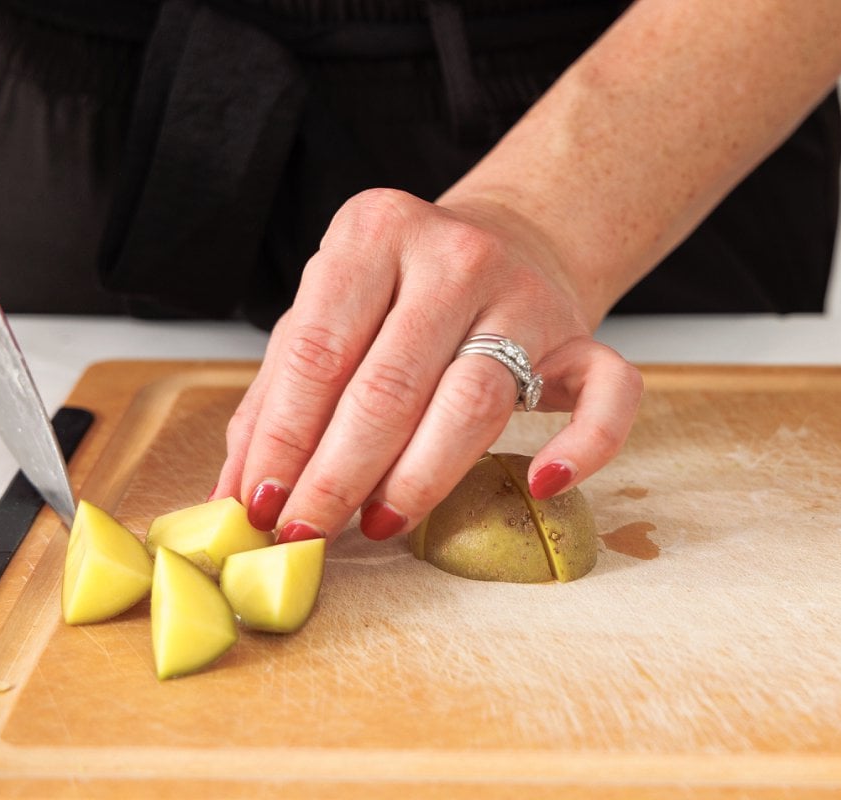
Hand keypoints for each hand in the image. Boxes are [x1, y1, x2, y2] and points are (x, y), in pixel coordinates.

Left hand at [213, 188, 642, 541]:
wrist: (510, 240)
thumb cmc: (403, 291)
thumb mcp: (331, 313)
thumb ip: (279, 397)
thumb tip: (234, 496)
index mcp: (374, 233)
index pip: (318, 351)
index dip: (284, 439)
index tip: (261, 506)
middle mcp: (454, 255)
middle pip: (390, 384)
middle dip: (338, 474)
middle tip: (307, 533)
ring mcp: (527, 295)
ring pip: (476, 401)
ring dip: (421, 476)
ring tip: (380, 522)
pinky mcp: (585, 335)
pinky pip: (606, 396)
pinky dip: (584, 446)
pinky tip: (543, 483)